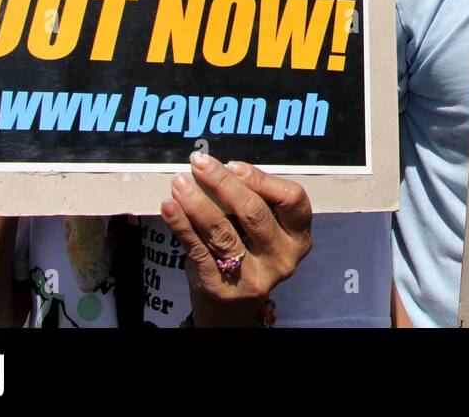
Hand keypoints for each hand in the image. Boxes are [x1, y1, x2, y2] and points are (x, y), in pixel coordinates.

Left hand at [160, 153, 312, 326]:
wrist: (232, 304)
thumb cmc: (249, 250)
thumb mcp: (264, 227)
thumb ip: (253, 200)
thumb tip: (220, 168)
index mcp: (298, 237)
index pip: (292, 199)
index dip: (263, 179)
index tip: (234, 165)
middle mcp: (281, 258)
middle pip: (254, 212)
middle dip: (223, 183)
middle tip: (200, 164)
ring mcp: (252, 277)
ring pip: (223, 231)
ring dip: (198, 202)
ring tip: (180, 183)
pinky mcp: (220, 287)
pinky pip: (198, 249)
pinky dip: (181, 225)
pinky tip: (170, 207)